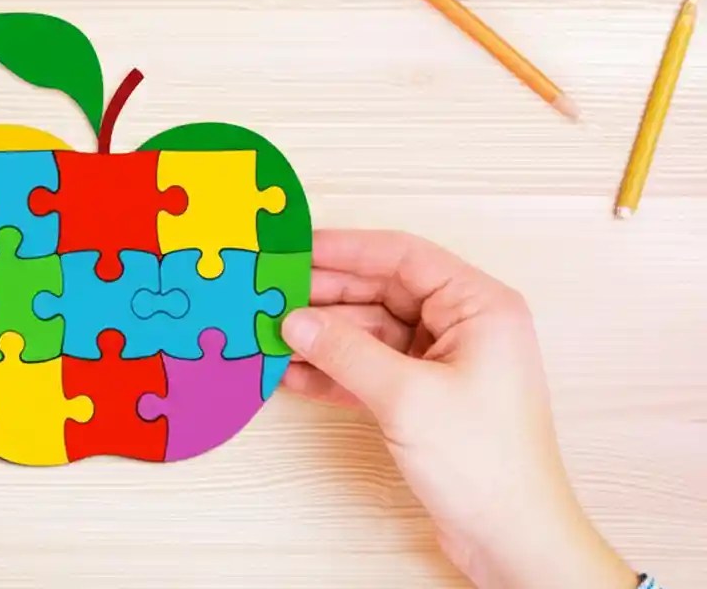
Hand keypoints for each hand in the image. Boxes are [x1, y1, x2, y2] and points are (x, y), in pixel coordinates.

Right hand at [280, 230, 636, 588]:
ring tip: (273, 336)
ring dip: (323, 336)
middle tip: (273, 294)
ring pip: (371, 331)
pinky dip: (335, 371)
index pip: (403, 257)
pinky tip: (295, 374)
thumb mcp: (406, 397)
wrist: (511, 536)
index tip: (297, 248)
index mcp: (480, 306)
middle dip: (327, 296)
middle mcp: (464, 326)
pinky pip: (371, 367)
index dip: (346, 250)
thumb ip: (346, 352)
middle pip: (382, 291)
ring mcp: (443, 362)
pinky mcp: (425, 396)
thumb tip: (296, 321)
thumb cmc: (485, 463)